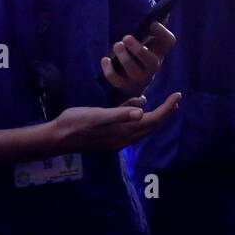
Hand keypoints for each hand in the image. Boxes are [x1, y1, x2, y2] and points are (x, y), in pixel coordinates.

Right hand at [43, 92, 181, 152]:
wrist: (56, 138)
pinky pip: (132, 127)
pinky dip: (141, 117)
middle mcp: (124, 139)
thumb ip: (119, 114)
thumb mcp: (97, 115)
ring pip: (143, 127)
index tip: (178, 95)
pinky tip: (139, 108)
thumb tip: (142, 111)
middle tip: (176, 99)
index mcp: (123, 133)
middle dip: (166, 113)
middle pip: (152, 125)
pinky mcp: (110, 137)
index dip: (167, 108)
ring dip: (156, 116)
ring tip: (166, 104)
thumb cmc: (75, 123)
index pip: (153, 120)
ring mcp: (117, 139)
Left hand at [101, 20, 176, 98]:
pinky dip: (109, 70)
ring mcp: (139, 79)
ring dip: (124, 58)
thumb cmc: (140, 54)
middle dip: (138, 49)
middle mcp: (153, 67)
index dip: (162, 33)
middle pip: (151, 61)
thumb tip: (159, 14)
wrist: (133, 81)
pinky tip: (105, 59)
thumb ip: (152, 28)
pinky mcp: (125, 86)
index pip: (168, 42)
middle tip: (126, 37)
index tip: (152, 23)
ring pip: (133, 70)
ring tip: (116, 45)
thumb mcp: (148, 41)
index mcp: (159, 52)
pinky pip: (117, 80)